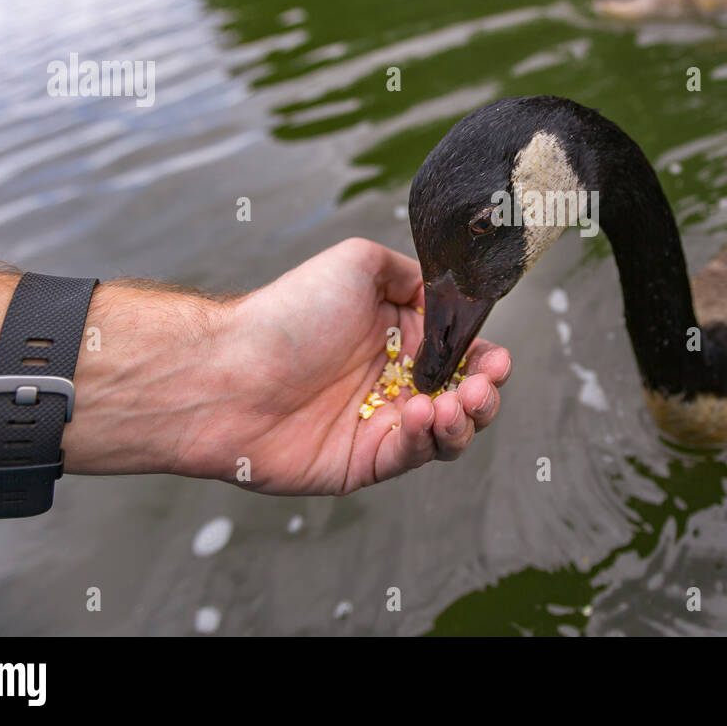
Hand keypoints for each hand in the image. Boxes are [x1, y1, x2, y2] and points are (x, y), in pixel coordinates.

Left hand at [174, 238, 511, 494]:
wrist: (230, 372)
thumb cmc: (288, 313)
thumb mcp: (357, 264)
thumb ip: (409, 273)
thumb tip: (442, 291)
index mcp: (398, 338)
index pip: (460, 353)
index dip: (485, 358)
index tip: (497, 358)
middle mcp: (393, 381)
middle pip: (464, 398)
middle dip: (484, 393)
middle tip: (481, 386)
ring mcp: (379, 424)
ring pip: (447, 433)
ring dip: (464, 420)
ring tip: (452, 404)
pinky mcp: (364, 463)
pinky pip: (412, 457)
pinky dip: (427, 439)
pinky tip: (418, 415)